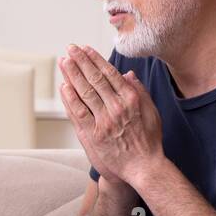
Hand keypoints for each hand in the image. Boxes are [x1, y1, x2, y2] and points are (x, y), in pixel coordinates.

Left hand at [58, 45, 164, 189]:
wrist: (143, 167)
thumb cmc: (148, 140)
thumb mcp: (151, 111)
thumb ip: (139, 91)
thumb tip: (127, 74)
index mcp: (131, 99)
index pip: (109, 73)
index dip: (95, 59)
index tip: (85, 49)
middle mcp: (117, 107)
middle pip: (94, 79)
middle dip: (81, 62)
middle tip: (70, 48)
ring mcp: (104, 121)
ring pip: (84, 93)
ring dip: (72, 75)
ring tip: (64, 62)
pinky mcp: (93, 135)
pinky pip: (78, 113)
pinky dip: (70, 99)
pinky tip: (64, 86)